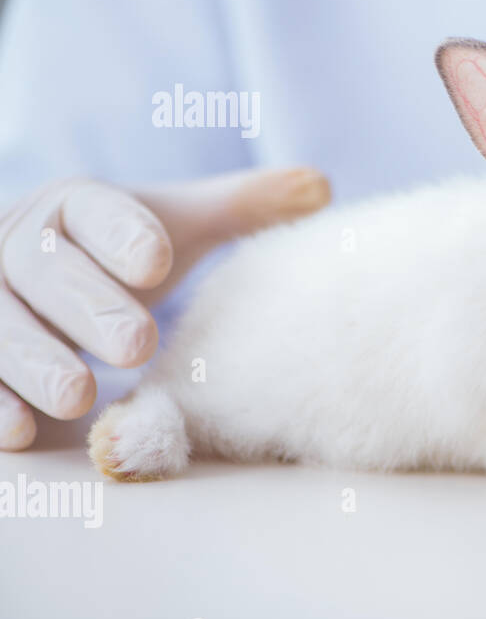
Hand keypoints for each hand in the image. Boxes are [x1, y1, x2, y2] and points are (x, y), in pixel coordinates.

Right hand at [0, 168, 329, 448]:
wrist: (30, 276)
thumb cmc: (115, 254)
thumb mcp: (176, 226)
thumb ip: (242, 207)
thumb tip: (322, 186)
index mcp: (77, 208)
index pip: (94, 211)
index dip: (123, 234)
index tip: (160, 262)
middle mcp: (20, 246)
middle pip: (43, 270)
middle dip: (88, 307)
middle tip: (139, 346)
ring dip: (35, 360)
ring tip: (80, 397)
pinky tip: (21, 432)